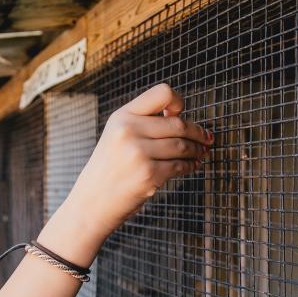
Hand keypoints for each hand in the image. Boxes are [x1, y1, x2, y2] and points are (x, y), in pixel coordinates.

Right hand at [53, 84, 209, 258]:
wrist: (91, 203)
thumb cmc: (108, 169)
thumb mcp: (116, 136)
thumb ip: (142, 122)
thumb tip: (182, 116)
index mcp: (122, 116)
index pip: (162, 93)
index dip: (178, 102)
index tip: (181, 113)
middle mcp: (129, 130)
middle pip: (179, 123)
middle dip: (197, 132)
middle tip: (206, 138)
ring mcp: (139, 153)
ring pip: (183, 145)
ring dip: (197, 150)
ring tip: (201, 152)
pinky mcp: (149, 175)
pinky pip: (180, 165)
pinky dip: (190, 165)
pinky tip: (192, 165)